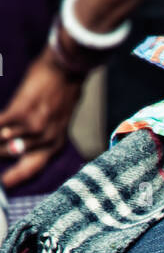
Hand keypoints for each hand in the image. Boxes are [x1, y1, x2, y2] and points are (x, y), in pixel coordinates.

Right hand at [0, 48, 83, 189]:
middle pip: (11, 155)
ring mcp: (32, 128)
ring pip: (1, 141)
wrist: (67, 69)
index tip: (5, 183)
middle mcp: (44, 141)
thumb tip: (18, 147)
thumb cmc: (61, 91)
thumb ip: (42, 136)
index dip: (15, 177)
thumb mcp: (57, 120)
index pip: (31, 169)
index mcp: (55, 145)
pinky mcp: (21, 113)